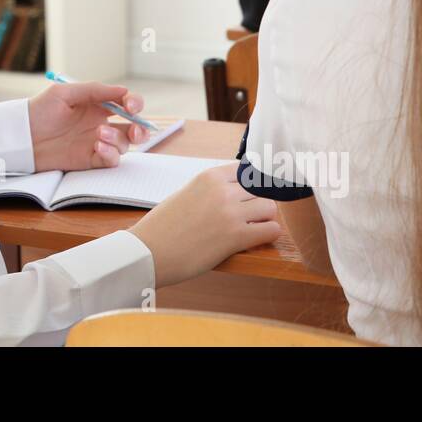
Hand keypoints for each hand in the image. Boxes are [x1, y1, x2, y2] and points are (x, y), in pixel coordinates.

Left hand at [27, 81, 146, 171]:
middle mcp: (100, 123)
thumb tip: (123, 90)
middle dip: (140, 128)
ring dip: (118, 139)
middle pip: (132, 128)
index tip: (132, 106)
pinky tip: (98, 146)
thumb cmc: (39, 110)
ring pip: (124, 144)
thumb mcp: (65, 93)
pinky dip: (110, 154)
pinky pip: (111, 160)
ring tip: (99, 134)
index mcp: (97, 105)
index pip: (125, 103)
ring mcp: (96, 142)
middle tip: (135, 129)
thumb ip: (94, 90)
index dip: (134, 103)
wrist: (22, 137)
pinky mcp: (90, 160)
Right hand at [128, 162, 282, 286]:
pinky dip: (267, 235)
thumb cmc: (163, 226)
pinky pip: (271, 230)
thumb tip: (234, 191)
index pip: (247, 170)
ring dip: (264, 218)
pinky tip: (254, 240)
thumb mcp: (186, 193)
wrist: (150, 251)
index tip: (249, 195)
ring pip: (270, 207)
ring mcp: (231, 213)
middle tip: (249, 216)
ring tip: (252, 228)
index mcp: (209, 176)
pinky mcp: (236, 237)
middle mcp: (223, 191)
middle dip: (257, 202)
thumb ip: (211, 189)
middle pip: (261, 189)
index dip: (250, 184)